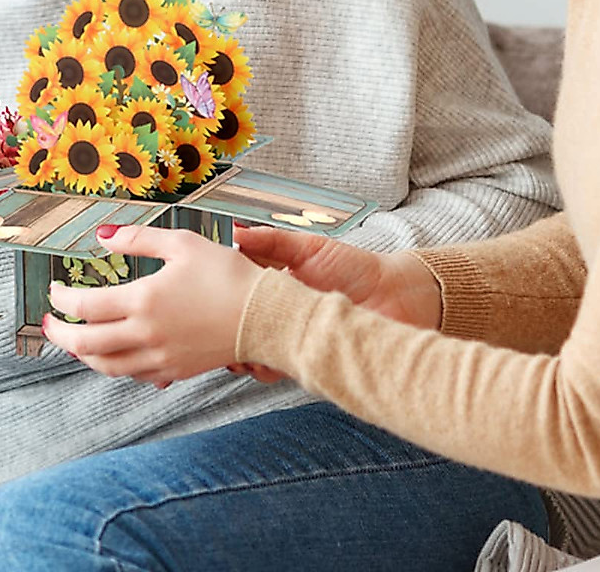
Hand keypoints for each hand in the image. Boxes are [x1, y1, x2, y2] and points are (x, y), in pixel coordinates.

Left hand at [45, 225, 263, 382]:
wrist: (265, 316)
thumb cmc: (227, 274)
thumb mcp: (181, 243)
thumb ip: (137, 238)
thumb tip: (103, 235)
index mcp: (143, 300)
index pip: (85, 306)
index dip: (62, 299)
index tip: (55, 290)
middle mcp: (145, 334)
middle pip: (85, 344)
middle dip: (59, 333)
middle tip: (48, 323)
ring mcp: (160, 357)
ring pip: (106, 366)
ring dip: (84, 354)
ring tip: (75, 340)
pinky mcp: (176, 370)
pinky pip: (134, 374)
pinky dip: (115, 365)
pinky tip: (115, 353)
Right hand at [225, 224, 441, 382]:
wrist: (397, 297)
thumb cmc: (357, 268)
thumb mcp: (311, 246)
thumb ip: (272, 240)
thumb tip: (233, 231)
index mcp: (272, 283)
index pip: (232, 289)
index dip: (215, 292)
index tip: (202, 288)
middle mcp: (276, 312)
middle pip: (234, 323)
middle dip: (221, 326)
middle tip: (214, 322)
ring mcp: (288, 337)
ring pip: (249, 348)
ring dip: (238, 348)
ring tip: (238, 341)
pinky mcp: (303, 359)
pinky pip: (272, 368)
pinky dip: (262, 365)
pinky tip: (262, 356)